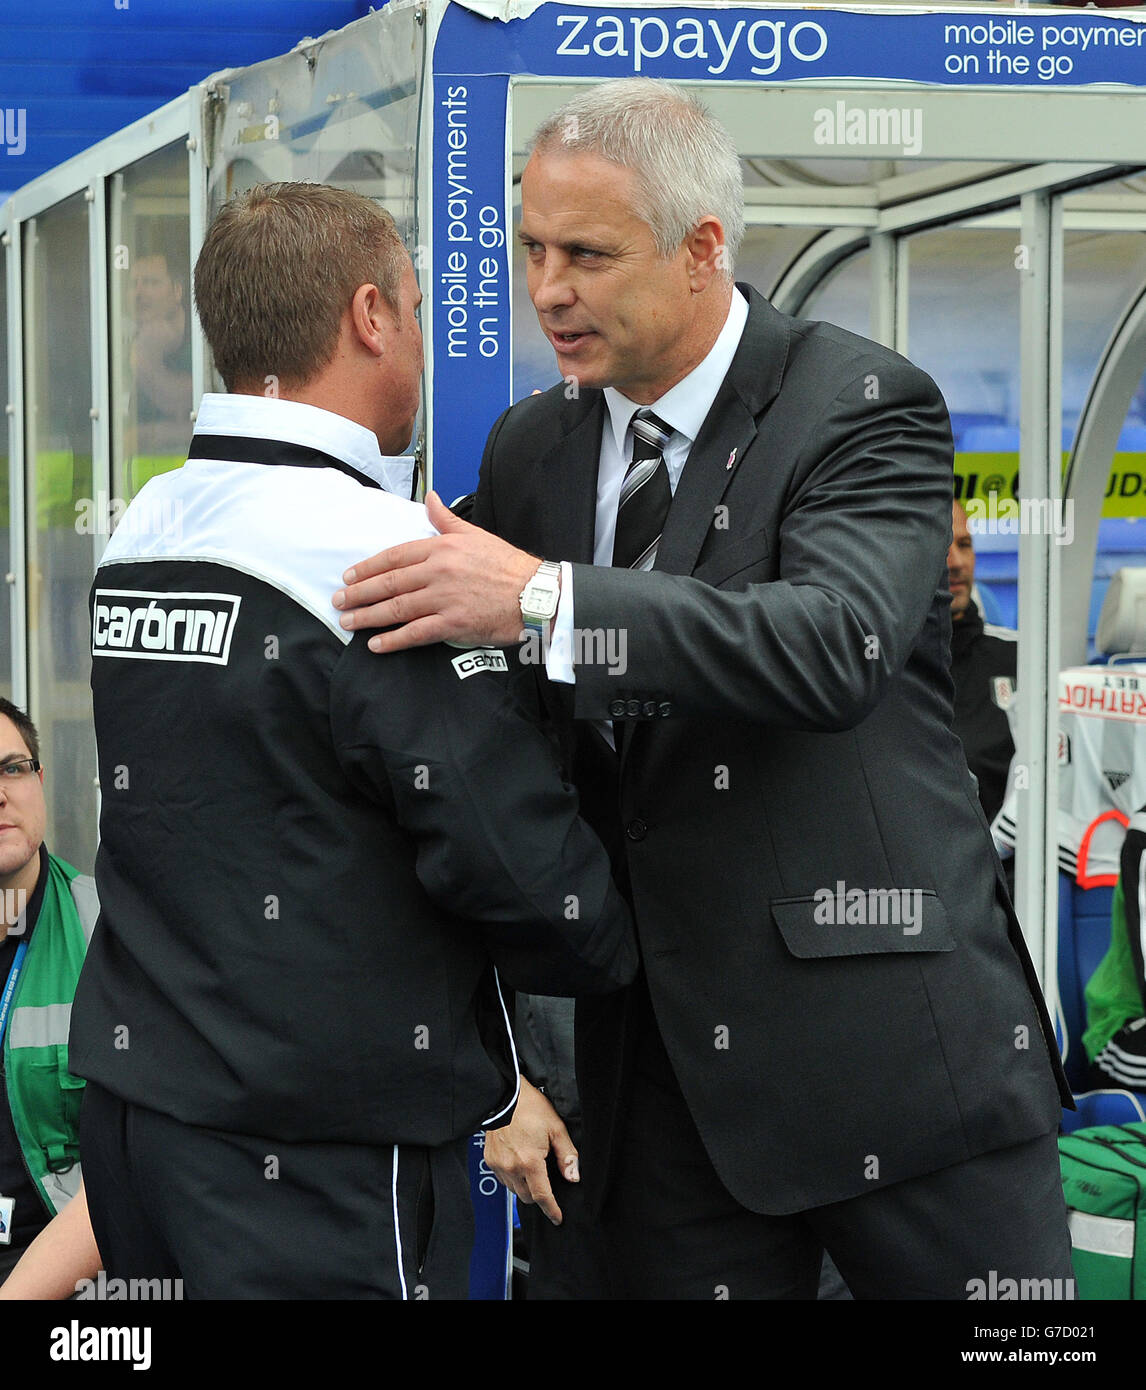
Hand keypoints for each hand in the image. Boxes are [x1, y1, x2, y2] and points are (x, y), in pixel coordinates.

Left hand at [331, 491, 542, 652]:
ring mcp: (444, 598)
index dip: (368, 567)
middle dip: (360, 593)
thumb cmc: (508, 566)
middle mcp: (438, 572)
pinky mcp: (453, 623)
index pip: (394, 556)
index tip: (349, 576)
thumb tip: (431, 498)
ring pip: (396, 607)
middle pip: (389, 583)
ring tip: (349, 622)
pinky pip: (415, 632)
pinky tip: (376, 644)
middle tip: (339, 601)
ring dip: (368, 616)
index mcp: (441, 548)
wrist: (535, 594)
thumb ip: (446, 519)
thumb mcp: (475, 535)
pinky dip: (393, 640)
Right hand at [483, 1077, 578, 1225]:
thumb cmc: (531, 1108)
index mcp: (529, 1161)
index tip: (558, 1218)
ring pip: (515, 1190)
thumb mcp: (556, 1128)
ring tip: (533, 1166)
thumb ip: (567, 1156)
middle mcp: (511, 1167)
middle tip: (547, 1178)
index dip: (552, 1210)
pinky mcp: (489, 1160)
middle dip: (539, 1194)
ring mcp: (498, 1164)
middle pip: (528, 1196)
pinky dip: (513, 1177)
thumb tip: (574, 1177)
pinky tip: (520, 1162)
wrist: (505, 1095)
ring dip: (525, 1186)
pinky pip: (504, 1179)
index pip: (542, 1196)